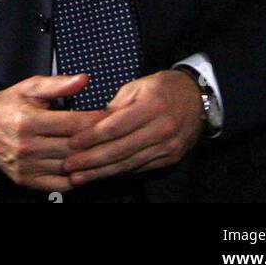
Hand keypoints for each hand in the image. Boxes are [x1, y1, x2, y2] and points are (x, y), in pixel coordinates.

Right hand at [0, 73, 105, 191]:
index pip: (73, 124)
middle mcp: (27, 146)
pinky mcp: (26, 180)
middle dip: (98, 141)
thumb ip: (58, 84)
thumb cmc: (9, 105)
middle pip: (74, 147)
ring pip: (69, 167)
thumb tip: (84, 80)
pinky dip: (76, 178)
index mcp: (28, 121)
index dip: (96, 120)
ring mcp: (26, 166)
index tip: (112, 116)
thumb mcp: (29, 88)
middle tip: (116, 135)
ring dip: (90, 161)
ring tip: (105, 152)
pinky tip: (85, 168)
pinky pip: (59, 184)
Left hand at [61, 69, 203, 185]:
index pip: (117, 126)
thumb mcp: (136, 87)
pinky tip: (100, 175)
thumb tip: (91, 124)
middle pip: (121, 149)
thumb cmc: (162, 88)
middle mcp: (162, 129)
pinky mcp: (170, 158)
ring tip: (78, 177)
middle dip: (92, 160)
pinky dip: (118, 172)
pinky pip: (139, 168)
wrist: (197, 99)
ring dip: (101, 172)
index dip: (92, 136)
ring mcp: (168, 147)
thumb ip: (114, 107)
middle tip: (68, 165)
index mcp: (153, 106)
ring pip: (129, 163)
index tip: (72, 143)